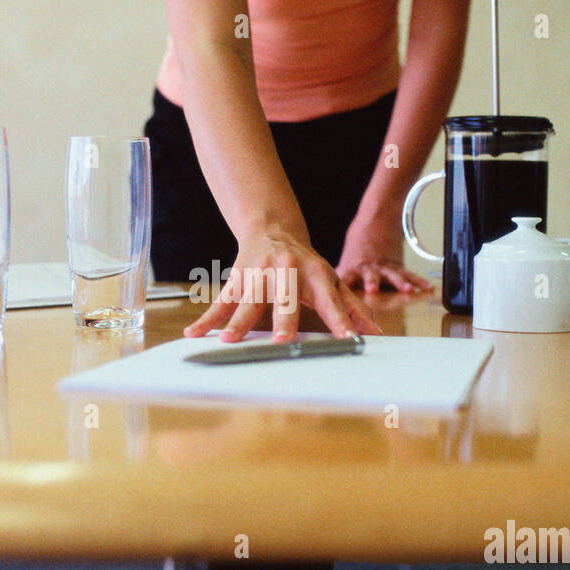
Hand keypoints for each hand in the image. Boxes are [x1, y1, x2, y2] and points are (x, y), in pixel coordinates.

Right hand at [184, 230, 381, 342]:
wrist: (272, 229)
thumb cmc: (305, 263)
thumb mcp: (331, 280)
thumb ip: (352, 307)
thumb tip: (375, 333)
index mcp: (314, 274)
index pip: (330, 300)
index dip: (340, 321)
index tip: (347, 340)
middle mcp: (286, 272)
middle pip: (284, 299)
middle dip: (282, 320)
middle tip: (281, 341)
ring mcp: (258, 275)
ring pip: (247, 301)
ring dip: (236, 322)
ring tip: (228, 341)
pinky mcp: (237, 279)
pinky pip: (220, 301)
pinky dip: (206, 319)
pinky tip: (194, 333)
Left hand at [336, 213, 435, 293]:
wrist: (377, 218)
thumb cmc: (359, 241)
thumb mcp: (346, 258)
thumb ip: (343, 276)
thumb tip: (332, 291)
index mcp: (352, 268)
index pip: (344, 279)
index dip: (341, 288)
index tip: (339, 299)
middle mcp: (369, 268)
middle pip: (370, 277)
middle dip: (371, 284)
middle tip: (372, 290)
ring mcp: (385, 267)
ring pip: (393, 276)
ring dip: (400, 284)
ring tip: (408, 290)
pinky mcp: (398, 266)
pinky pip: (410, 275)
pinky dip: (419, 282)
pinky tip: (428, 289)